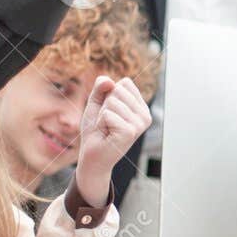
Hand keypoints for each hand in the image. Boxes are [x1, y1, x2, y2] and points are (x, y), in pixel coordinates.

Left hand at [73, 76, 150, 204]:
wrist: (91, 155)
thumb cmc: (96, 130)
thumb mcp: (97, 103)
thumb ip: (101, 87)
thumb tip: (110, 81)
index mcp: (141, 107)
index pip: (125, 83)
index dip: (109, 95)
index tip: (109, 112)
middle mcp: (145, 115)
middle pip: (118, 90)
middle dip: (105, 105)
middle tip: (106, 122)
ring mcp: (139, 124)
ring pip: (112, 102)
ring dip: (102, 116)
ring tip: (106, 129)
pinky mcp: (130, 132)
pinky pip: (108, 114)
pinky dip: (101, 123)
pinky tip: (106, 134)